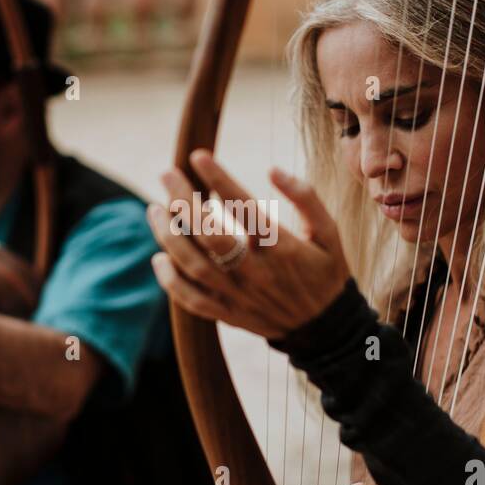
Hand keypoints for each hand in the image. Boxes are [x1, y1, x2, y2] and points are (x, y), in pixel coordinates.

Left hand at [147, 149, 350, 340]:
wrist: (327, 329)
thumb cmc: (326, 272)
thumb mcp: (329, 232)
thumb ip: (306, 198)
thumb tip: (273, 170)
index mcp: (283, 249)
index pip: (246, 209)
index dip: (220, 179)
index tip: (198, 155)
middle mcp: (258, 273)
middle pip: (211, 236)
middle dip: (184, 203)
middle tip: (167, 174)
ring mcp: (240, 296)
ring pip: (195, 266)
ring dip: (169, 237)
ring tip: (155, 210)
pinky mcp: (229, 314)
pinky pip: (192, 300)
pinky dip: (171, 282)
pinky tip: (159, 258)